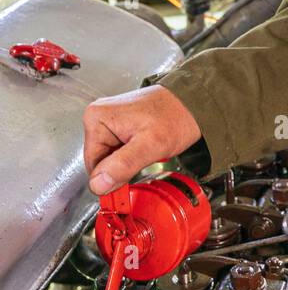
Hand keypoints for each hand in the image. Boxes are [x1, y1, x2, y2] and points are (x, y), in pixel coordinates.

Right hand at [83, 85, 201, 194]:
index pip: (92, 165)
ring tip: (146, 152)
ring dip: (127, 163)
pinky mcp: (119, 126)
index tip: (127, 183)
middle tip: (143, 161)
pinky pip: (118, 151)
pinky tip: (145, 149)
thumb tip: (98, 184)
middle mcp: (98, 117)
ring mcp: (108, 121)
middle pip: (100, 162)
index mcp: (97, 118)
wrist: (193, 105)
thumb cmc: (175, 117)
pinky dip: (131, 157)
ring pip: (110, 159)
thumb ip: (122, 166)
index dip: (110, 178)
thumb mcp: (150, 145)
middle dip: (120, 169)